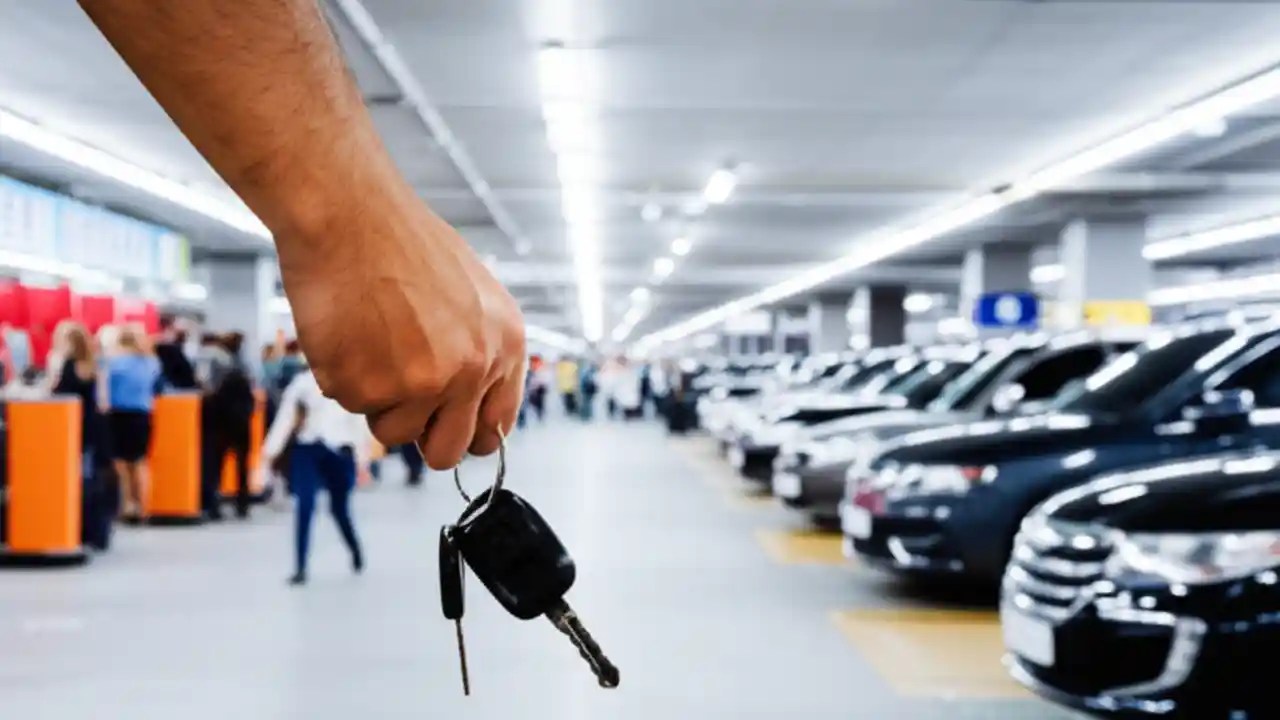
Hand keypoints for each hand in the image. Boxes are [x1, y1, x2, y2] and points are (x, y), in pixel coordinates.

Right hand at [277, 187, 525, 470]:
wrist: (350, 212)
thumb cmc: (403, 242)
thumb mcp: (472, 294)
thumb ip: (477, 350)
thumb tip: (465, 405)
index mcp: (505, 346)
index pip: (493, 430)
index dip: (462, 431)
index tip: (442, 423)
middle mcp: (471, 370)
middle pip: (446, 452)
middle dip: (420, 435)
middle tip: (396, 398)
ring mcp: (419, 383)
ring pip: (392, 431)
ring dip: (375, 398)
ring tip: (369, 340)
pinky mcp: (367, 386)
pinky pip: (349, 404)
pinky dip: (340, 375)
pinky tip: (346, 328)